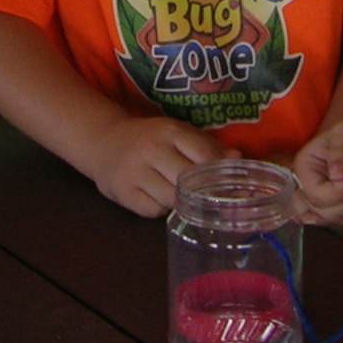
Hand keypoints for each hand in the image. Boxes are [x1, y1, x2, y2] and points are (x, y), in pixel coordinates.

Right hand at [68, 114, 223, 217]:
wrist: (104, 141)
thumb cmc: (150, 138)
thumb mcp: (178, 133)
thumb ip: (207, 146)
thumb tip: (238, 159)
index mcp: (169, 131)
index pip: (204, 156)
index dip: (218, 173)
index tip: (228, 185)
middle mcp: (150, 149)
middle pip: (188, 181)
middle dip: (200, 192)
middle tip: (207, 198)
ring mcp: (133, 172)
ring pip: (171, 200)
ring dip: (180, 202)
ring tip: (179, 195)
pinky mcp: (121, 192)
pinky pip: (152, 211)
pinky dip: (159, 209)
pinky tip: (156, 197)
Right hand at [293, 110, 342, 222]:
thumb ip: (342, 150)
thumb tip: (336, 175)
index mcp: (304, 165)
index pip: (314, 195)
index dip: (338, 191)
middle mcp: (306, 184)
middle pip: (320, 211)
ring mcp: (319, 198)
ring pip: (331, 220)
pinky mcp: (334, 208)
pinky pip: (341, 223)